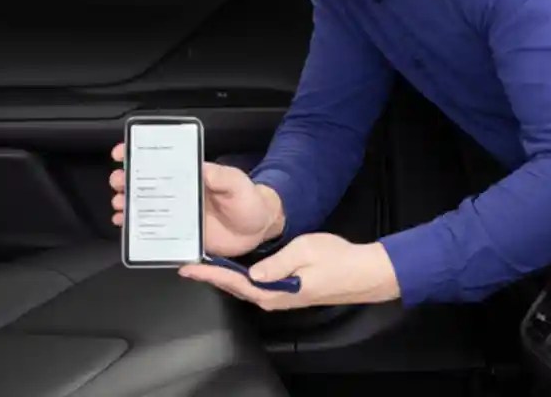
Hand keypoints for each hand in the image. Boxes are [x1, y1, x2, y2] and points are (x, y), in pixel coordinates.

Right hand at [109, 142, 283, 256]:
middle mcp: (180, 192)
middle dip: (126, 180)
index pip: (161, 160)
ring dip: (128, 203)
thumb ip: (220, 176)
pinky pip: (154, 230)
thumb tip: (201, 168)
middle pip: (146, 183)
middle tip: (118, 183)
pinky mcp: (180, 234)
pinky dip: (137, 228)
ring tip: (119, 205)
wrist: (258, 229)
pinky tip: (125, 226)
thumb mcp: (236, 183)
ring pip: (145, 206)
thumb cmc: (248, 200)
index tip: (122, 152)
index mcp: (191, 174)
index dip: (139, 154)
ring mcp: (178, 213)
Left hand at [179, 233, 399, 310]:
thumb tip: (253, 272)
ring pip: (245, 288)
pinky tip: (233, 270)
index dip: (210, 275)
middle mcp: (274, 298)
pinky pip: (256, 286)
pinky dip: (240, 278)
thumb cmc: (336, 260)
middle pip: (235, 288)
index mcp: (274, 291)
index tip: (189, 268)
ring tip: (204, 266)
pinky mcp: (288, 292)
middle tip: (188, 265)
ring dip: (224, 278)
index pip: (234, 283)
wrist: (362, 274)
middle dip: (212, 277)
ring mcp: (281, 297)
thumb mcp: (304, 253)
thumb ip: (277, 264)